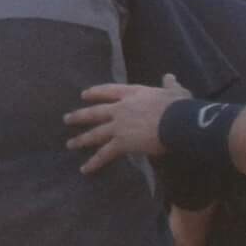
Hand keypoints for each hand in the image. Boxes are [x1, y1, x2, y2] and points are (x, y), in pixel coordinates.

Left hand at [63, 74, 186, 173]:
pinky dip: (94, 162)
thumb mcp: (174, 91)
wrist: (177, 121)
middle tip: (67, 119)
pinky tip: (84, 169)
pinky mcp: (121, 143)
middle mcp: (121, 108)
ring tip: (69, 144)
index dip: (95, 92)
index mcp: (133, 93)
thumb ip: (169, 84)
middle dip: (80, 116)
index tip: (83, 94)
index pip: (109, 91)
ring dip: (81, 139)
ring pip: (95, 133)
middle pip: (95, 112)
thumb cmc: (179, 106)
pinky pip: (104, 154)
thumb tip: (169, 77)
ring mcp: (118, 126)